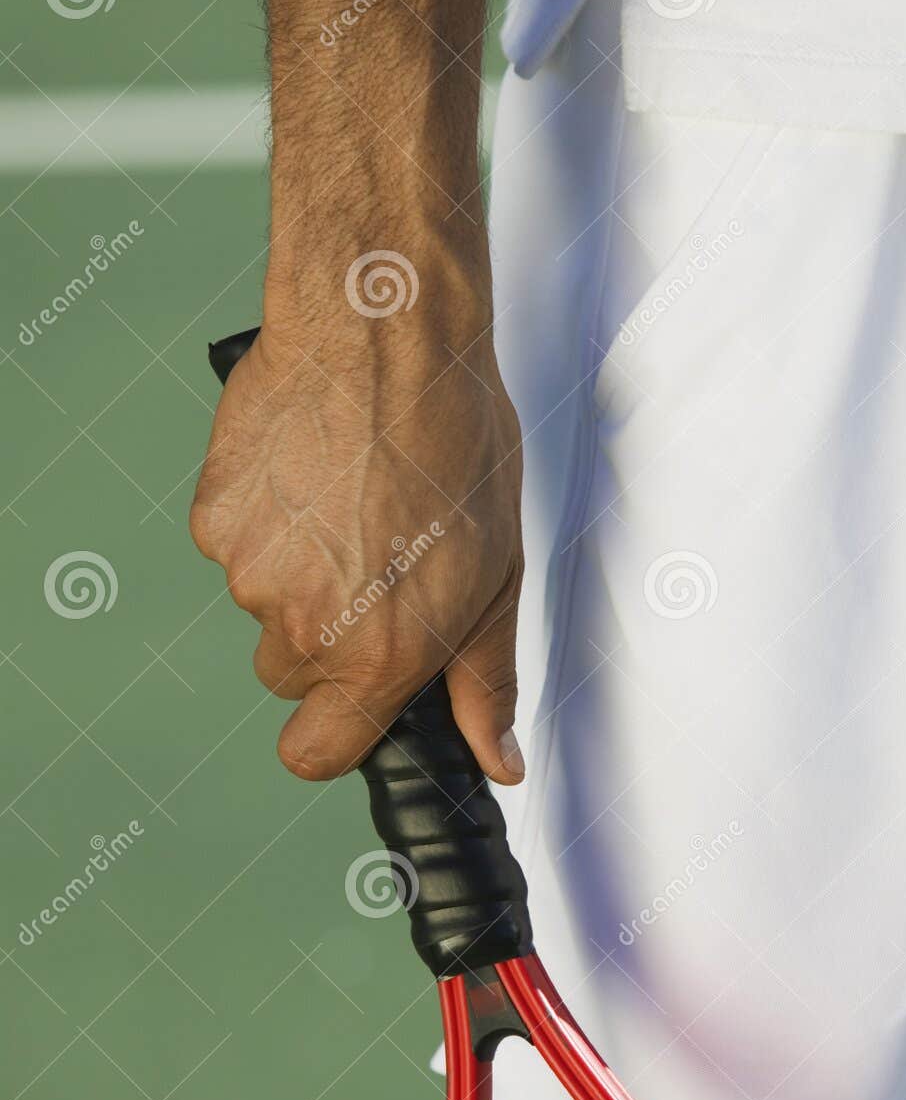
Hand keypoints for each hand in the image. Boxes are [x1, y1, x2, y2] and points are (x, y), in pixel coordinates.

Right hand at [190, 303, 523, 783]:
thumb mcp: (497, 575)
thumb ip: (486, 682)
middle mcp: (307, 627)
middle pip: (290, 677)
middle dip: (325, 641)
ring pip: (263, 606)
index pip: (314, 755)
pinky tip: (309, 474)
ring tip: (348, 502)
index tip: (352, 706)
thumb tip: (497, 762)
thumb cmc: (453, 444)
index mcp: (379, 656)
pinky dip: (265, 521)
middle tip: (372, 566)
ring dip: (298, 572)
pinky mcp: (214, 519)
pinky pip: (233, 546)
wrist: (384, 336)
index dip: (331, 735)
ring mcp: (250, 573)